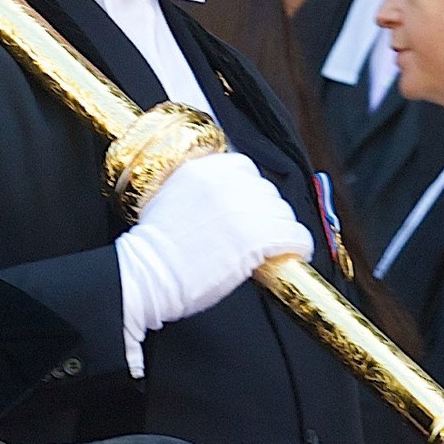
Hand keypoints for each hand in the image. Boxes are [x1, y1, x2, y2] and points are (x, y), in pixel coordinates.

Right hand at [117, 151, 312, 330]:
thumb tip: (225, 197)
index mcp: (202, 167)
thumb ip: (198, 187)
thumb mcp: (168, 196)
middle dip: (266, 212)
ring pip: (282, 212)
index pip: (244, 168)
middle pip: (266, 190)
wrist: (145, 276)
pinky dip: (298, 245)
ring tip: (277, 247)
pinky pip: (293, 234)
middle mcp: (225, 181)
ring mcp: (241, 208)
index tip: (250, 209)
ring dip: (282, 229)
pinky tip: (295, 253)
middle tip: (261, 233)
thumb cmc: (152, 249)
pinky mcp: (255, 236)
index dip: (250, 193)